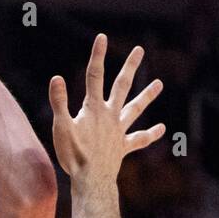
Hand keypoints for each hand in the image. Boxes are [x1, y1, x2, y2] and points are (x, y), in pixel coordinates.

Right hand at [48, 33, 163, 188]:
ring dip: (147, 96)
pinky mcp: (123, 147)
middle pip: (121, 86)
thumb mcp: (61, 127)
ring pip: (136, 109)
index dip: (97, 56)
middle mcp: (110, 116)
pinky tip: (162, 129)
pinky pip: (139, 139)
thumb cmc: (74, 155)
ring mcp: (119, 131)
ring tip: (160, 83)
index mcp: (93, 108)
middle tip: (140, 50)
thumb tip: (56, 78)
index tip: (102, 37)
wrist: (91, 180)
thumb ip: (59, 102)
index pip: (94, 76)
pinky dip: (150, 134)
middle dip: (130, 67)